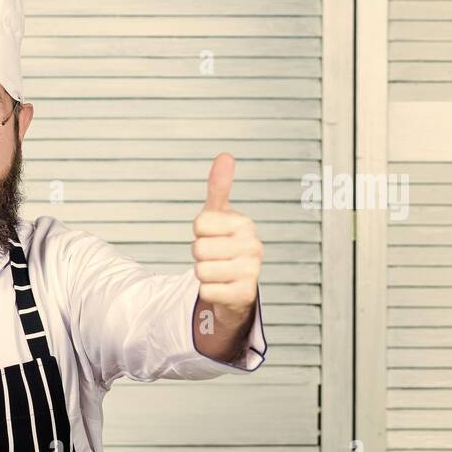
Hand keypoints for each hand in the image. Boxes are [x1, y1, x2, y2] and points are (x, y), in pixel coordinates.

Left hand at [191, 152, 261, 321]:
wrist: (237, 283)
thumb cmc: (225, 245)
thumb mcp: (218, 215)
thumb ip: (218, 187)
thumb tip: (225, 156)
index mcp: (244, 224)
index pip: (200, 224)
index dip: (199, 232)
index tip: (211, 235)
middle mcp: (253, 246)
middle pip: (199, 248)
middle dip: (200, 255)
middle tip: (214, 256)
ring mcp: (251, 271)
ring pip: (200, 271)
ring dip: (203, 274)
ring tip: (218, 271)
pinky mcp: (244, 295)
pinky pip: (206, 291)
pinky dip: (208, 291)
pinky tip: (222, 287)